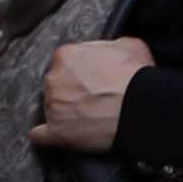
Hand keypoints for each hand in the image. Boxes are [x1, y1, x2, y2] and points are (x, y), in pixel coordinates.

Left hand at [33, 35, 148, 153]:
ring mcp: (53, 107)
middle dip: (70, 91)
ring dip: (64, 112)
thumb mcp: (128, 45)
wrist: (141, 107)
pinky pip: (41, 136)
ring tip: (87, 118)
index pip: (65, 62)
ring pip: (51, 108)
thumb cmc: (136, 76)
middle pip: (55, 85)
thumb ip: (108, 46)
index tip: (91, 78)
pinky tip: (54, 135)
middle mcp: (54, 79)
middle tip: (92, 98)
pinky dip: (46, 136)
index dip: (79, 71)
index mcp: (66, 56)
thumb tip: (110, 52)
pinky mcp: (57, 132)